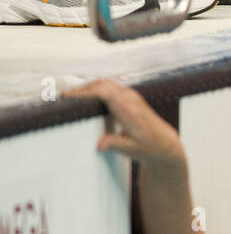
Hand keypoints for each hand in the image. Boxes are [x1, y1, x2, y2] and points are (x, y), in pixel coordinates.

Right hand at [65, 78, 185, 167]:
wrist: (165, 144)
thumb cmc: (149, 147)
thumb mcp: (133, 150)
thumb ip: (116, 145)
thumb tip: (100, 145)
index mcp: (130, 111)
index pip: (106, 92)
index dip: (86, 92)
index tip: (68, 97)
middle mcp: (130, 100)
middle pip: (102, 84)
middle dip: (82, 89)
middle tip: (63, 98)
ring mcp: (131, 96)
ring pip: (105, 83)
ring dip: (87, 88)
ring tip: (70, 98)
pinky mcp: (129, 96)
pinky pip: (109, 87)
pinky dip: (94, 89)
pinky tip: (84, 98)